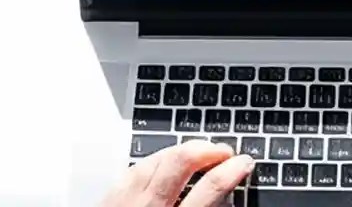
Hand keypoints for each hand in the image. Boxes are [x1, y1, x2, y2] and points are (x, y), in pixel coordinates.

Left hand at [99, 141, 253, 206]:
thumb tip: (223, 203)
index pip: (211, 188)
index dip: (233, 170)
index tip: (243, 163)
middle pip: (181, 161)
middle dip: (209, 149)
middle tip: (224, 152)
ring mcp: (125, 202)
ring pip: (157, 158)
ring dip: (182, 151)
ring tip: (197, 154)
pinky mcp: (108, 200)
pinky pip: (134, 170)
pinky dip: (155, 162)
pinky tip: (163, 163)